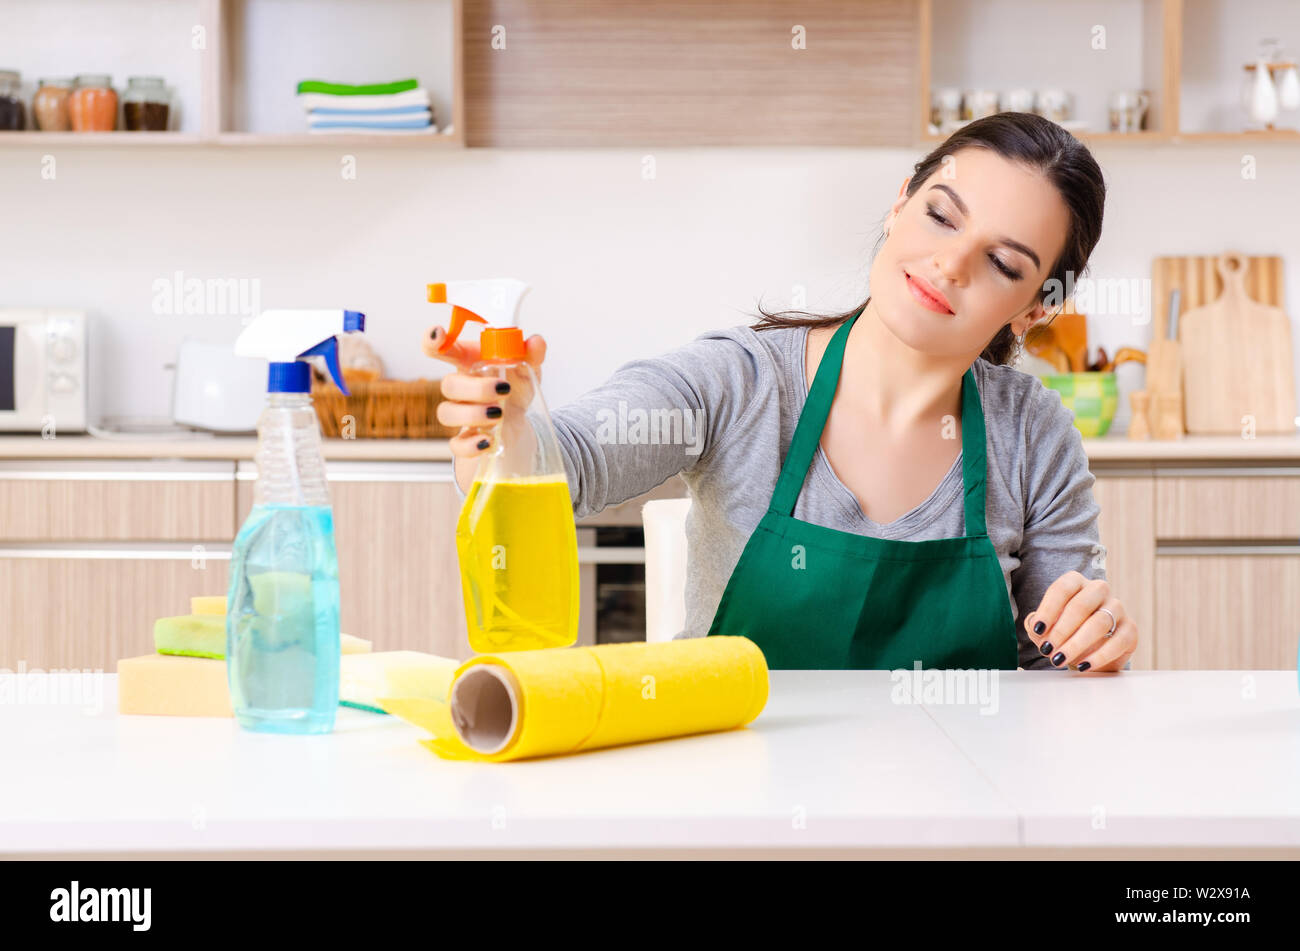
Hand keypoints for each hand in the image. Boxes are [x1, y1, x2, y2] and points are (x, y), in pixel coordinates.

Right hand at [423, 324, 546, 461]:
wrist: (518, 427)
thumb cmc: (514, 391)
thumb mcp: (527, 370)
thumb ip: (532, 354)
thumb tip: (536, 341)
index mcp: (468, 363)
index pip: (440, 348)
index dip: (433, 339)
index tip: (439, 334)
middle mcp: (460, 388)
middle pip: (448, 384)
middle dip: (474, 388)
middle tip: (503, 389)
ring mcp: (459, 415)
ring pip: (446, 413)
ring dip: (472, 414)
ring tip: (499, 415)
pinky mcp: (464, 441)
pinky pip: (456, 444)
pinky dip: (471, 444)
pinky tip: (488, 440)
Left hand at [1023, 571, 1137, 671]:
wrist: (1090, 651)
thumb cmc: (1065, 633)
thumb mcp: (1046, 628)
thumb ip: (1035, 624)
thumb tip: (1033, 624)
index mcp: (1076, 583)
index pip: (1063, 588)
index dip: (1048, 609)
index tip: (1038, 629)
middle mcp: (1099, 590)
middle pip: (1081, 605)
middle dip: (1062, 630)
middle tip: (1048, 649)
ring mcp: (1117, 609)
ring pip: (1100, 623)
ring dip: (1077, 644)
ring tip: (1060, 659)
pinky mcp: (1130, 629)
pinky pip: (1118, 641)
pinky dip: (1099, 656)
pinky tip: (1084, 665)